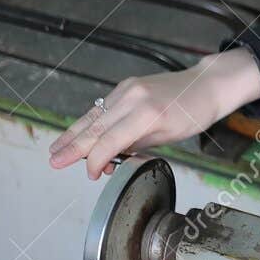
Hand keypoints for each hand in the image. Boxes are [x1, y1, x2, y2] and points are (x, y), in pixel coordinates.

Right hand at [48, 48, 259, 179]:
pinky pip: (103, 106)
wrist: (206, 85)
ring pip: (94, 115)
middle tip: (53, 161)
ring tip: (57, 149)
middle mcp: (134, 98)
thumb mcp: (168, 138)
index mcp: (148, 115)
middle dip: (72, 146)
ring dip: (74, 133)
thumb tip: (111, 157)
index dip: (95, 160)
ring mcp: (128, 89)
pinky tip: (79, 133)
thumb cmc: (194, 114)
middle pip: (95, 127)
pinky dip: (90, 121)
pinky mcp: (126, 85)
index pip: (110, 142)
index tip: (91, 174)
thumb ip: (136, 145)